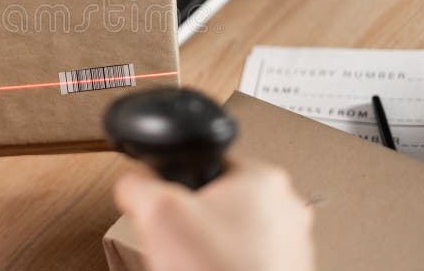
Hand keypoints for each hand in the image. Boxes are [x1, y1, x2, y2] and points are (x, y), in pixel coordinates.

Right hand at [114, 158, 313, 270]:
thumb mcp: (156, 213)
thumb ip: (137, 184)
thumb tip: (133, 182)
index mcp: (263, 179)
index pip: (208, 163)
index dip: (180, 185)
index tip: (172, 207)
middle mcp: (286, 209)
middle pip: (218, 201)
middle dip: (193, 223)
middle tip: (183, 244)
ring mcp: (290, 246)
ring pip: (231, 235)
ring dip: (209, 249)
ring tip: (197, 266)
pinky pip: (244, 262)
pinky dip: (224, 268)